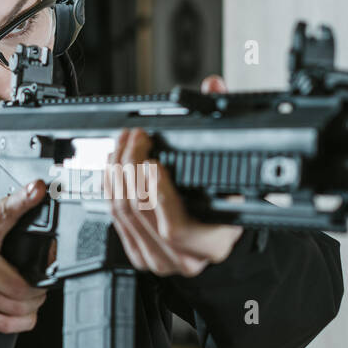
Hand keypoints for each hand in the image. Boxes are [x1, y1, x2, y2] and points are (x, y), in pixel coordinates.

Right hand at [0, 180, 48, 331]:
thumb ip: (11, 213)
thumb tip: (39, 192)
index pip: (2, 213)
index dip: (21, 201)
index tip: (38, 190)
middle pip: (19, 286)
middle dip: (38, 291)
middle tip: (40, 287)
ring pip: (14, 308)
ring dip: (32, 308)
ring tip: (32, 300)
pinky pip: (1, 324)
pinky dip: (21, 323)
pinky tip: (24, 316)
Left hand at [104, 72, 243, 276]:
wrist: (223, 238)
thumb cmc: (232, 204)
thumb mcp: (236, 169)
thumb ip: (223, 126)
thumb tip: (214, 88)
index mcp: (212, 244)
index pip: (176, 227)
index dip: (158, 194)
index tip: (152, 161)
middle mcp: (183, 258)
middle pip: (140, 212)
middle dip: (131, 168)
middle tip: (134, 138)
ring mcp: (158, 259)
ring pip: (122, 214)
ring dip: (117, 174)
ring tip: (123, 145)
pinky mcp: (139, 254)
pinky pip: (114, 220)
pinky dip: (111, 188)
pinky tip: (116, 166)